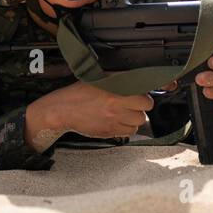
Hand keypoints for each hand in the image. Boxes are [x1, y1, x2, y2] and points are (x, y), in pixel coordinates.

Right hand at [25, 81, 153, 151]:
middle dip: (141, 107)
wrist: (63, 110)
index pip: (145, 96)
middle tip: (134, 103)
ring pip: (138, 123)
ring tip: (125, 112)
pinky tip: (119, 121)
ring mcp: (114, 121)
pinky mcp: (109, 132)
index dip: (148, 94)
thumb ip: (120, 80)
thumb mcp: (100, 79)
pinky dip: (127, 127)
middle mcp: (117, 107)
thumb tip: (137, 79)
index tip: (148, 92)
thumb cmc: (79, 94)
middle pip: (144, 110)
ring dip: (134, 118)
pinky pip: (128, 133)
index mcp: (116, 92)